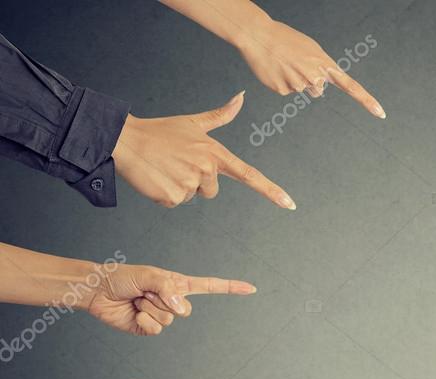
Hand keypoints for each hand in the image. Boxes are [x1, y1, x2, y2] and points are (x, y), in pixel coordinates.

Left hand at [85, 262, 255, 335]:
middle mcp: (172, 300)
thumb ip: (169, 289)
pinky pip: (156, 330)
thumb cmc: (121, 276)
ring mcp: (161, 316)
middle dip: (164, 301)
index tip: (251, 289)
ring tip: (136, 300)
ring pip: (169, 321)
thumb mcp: (149, 275)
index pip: (210, 287)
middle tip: (145, 292)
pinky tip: (133, 313)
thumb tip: (181, 309)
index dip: (230, 288)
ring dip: (150, 309)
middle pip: (186, 310)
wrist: (97, 291)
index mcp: (177, 284)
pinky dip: (143, 321)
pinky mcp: (148, 329)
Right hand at [112, 92, 295, 208]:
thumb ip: (220, 116)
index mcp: (215, 153)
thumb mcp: (193, 123)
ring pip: (192, 197)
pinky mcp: (173, 196)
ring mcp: (190, 183)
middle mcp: (207, 169)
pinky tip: (157, 177)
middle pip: (212, 191)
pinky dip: (164, 194)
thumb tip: (241, 97)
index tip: (289, 204)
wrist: (126, 139)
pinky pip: (175, 203)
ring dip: (179, 187)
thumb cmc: (161, 132)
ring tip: (165, 167)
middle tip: (177, 164)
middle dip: (196, 182)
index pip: (249, 175)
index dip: (271, 191)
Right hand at [236, 18, 384, 116]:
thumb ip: (321, 68)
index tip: (381, 114)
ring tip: (285, 65)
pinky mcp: (283, 90)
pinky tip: (276, 70)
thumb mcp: (310, 49)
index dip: (367, 101)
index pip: (351, 86)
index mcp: (325, 64)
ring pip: (304, 92)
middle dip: (309, 81)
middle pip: (319, 91)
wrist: (258, 35)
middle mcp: (315, 76)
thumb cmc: (285, 40)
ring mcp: (299, 85)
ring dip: (295, 81)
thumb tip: (320, 88)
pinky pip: (287, 92)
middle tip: (295, 63)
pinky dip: (282, 83)